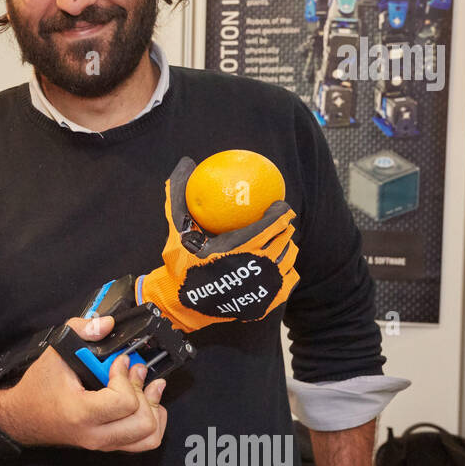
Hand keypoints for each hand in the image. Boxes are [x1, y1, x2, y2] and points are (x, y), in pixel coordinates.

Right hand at [0, 315, 166, 452]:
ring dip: (154, 409)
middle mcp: (95, 435)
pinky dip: (152, 421)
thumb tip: (107, 324)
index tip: (119, 361)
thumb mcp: (54, 354)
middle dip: (144, 392)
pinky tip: (147, 402)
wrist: (20, 418)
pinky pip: (144, 441)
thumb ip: (81, 332)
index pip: (124, 402)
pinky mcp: (108, 444)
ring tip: (148, 388)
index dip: (126, 376)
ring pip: (149, 435)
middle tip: (134, 373)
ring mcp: (103, 444)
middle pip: (144, 422)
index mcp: (81, 414)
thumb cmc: (37, 389)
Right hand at [136, 157, 299, 332]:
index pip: (271, 224)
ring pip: (288, 258)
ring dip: (286, 247)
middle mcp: (254, 267)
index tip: (279, 205)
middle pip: (283, 239)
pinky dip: (285, 270)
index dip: (280, 212)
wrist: (181, 303)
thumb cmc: (179, 261)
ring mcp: (262, 286)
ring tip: (280, 240)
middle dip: (284, 228)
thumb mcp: (176, 228)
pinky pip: (288, 280)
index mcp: (236, 247)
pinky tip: (279, 264)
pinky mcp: (266, 302)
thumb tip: (185, 162)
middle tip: (279, 222)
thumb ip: (180, 195)